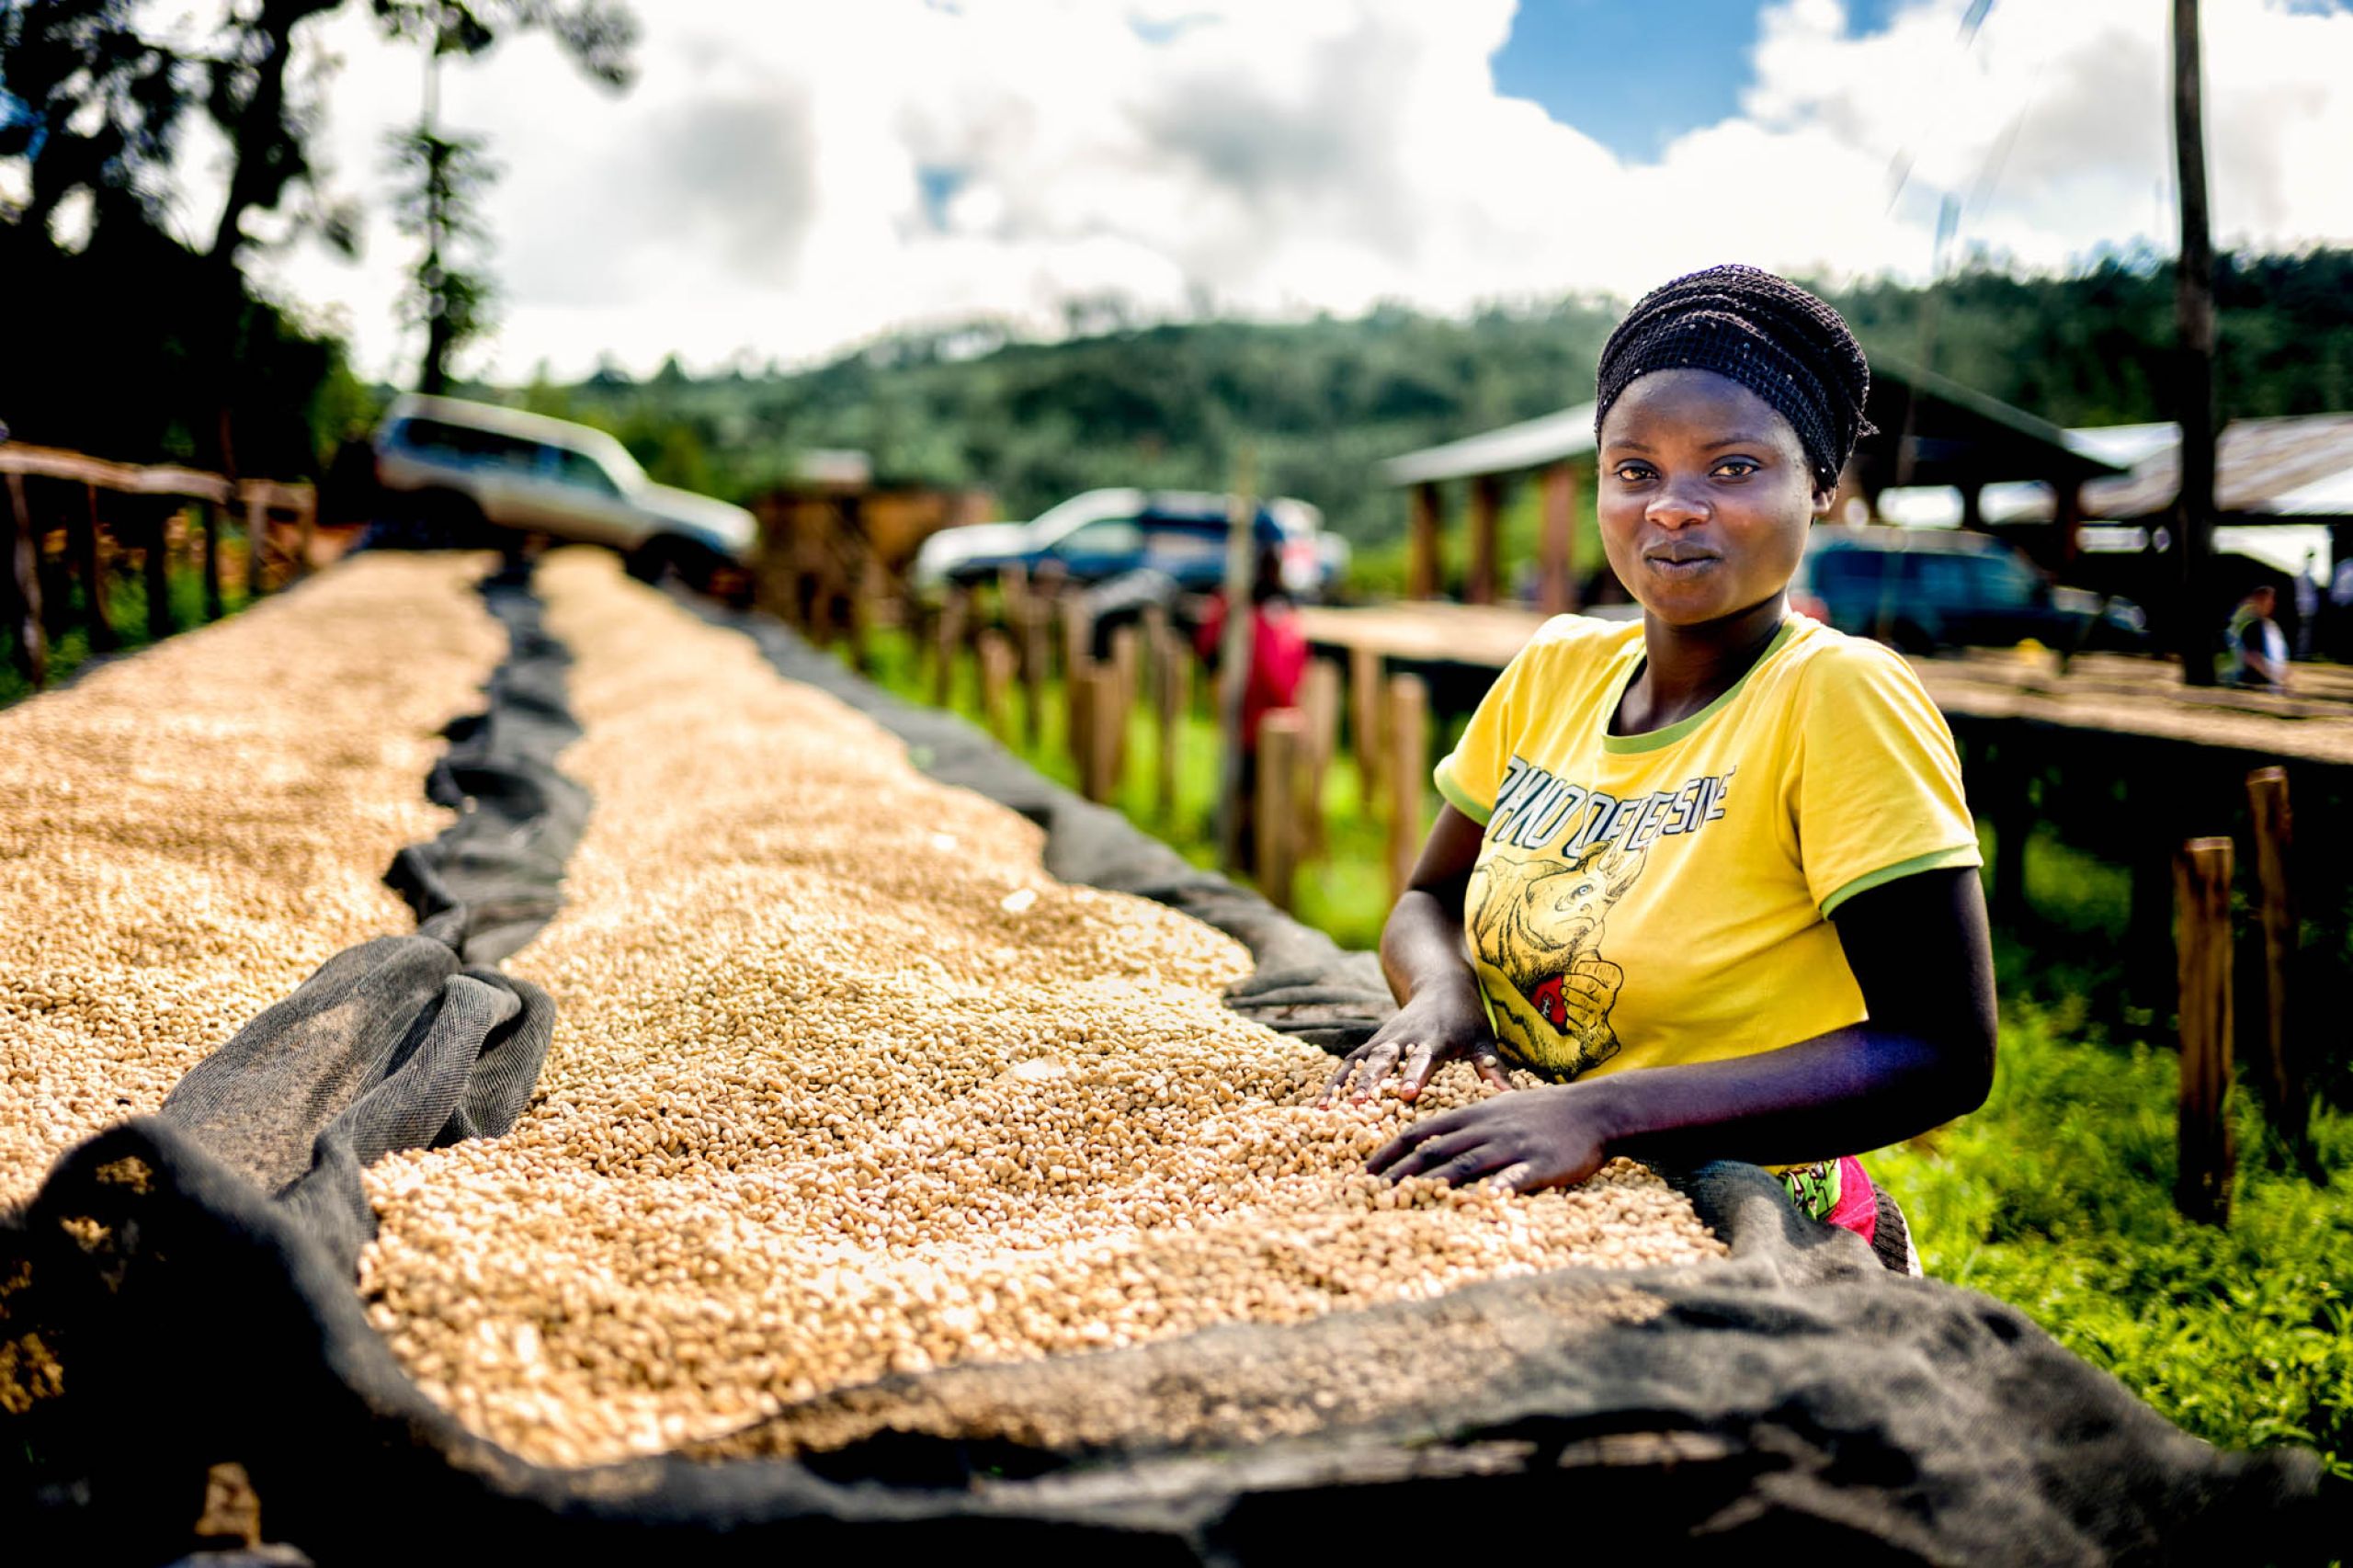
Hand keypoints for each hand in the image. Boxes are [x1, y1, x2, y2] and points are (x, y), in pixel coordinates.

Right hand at [1318, 978, 1508, 1104]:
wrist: (1439, 982)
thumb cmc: (1467, 1018)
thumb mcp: (1485, 1040)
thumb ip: (1493, 1071)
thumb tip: (1511, 1099)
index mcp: (1436, 1038)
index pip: (1425, 1057)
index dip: (1415, 1074)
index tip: (1408, 1093)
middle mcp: (1406, 1037)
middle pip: (1385, 1059)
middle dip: (1372, 1081)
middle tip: (1359, 1103)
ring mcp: (1385, 1039)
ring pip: (1362, 1061)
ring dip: (1346, 1084)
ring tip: (1329, 1110)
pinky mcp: (1371, 1044)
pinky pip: (1348, 1064)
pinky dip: (1334, 1083)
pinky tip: (1320, 1107)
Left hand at [1366, 1082, 1614, 1191]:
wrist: (1594, 1110)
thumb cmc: (1544, 1112)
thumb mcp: (1499, 1107)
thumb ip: (1467, 1125)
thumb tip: (1434, 1142)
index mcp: (1473, 1115)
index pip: (1420, 1132)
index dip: (1391, 1151)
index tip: (1366, 1171)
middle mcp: (1485, 1129)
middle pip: (1434, 1152)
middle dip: (1398, 1174)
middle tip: (1370, 1195)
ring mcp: (1511, 1146)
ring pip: (1463, 1167)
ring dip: (1430, 1186)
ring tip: (1403, 1204)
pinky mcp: (1538, 1165)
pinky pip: (1511, 1181)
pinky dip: (1490, 1194)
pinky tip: (1473, 1208)